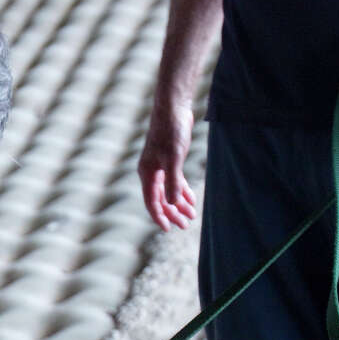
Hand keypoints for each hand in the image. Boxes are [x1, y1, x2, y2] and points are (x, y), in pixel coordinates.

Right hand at [137, 103, 197, 231]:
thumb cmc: (171, 132)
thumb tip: (173, 203)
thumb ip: (173, 182)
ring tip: (191, 216)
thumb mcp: (174, 159)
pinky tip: (191, 200)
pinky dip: (183, 191)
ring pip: (169, 191)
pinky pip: (175, 182)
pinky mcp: (170, 161)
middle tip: (185, 225)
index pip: (152, 201)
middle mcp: (152, 173)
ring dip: (179, 204)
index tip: (168, 229)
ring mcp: (161, 167)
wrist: (173, 110)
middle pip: (161, 199)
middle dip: (172, 213)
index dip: (159, 216)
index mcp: (147, 173)